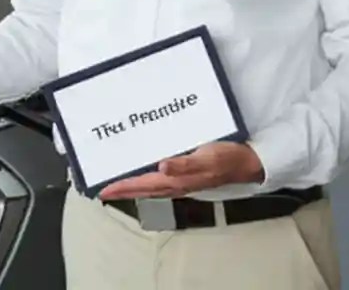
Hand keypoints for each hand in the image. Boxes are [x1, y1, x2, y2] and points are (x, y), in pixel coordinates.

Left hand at [97, 142, 264, 200]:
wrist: (245, 163)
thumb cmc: (225, 159)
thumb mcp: (206, 158)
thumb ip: (184, 164)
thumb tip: (161, 167)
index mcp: (175, 180)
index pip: (142, 185)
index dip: (122, 187)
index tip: (103, 189)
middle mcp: (174, 184)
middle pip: (142, 189)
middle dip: (122, 189)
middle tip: (103, 189)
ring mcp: (180, 181)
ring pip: (149, 186)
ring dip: (132, 186)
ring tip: (117, 183)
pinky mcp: (186, 176)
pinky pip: (159, 181)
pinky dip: (146, 179)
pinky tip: (144, 173)